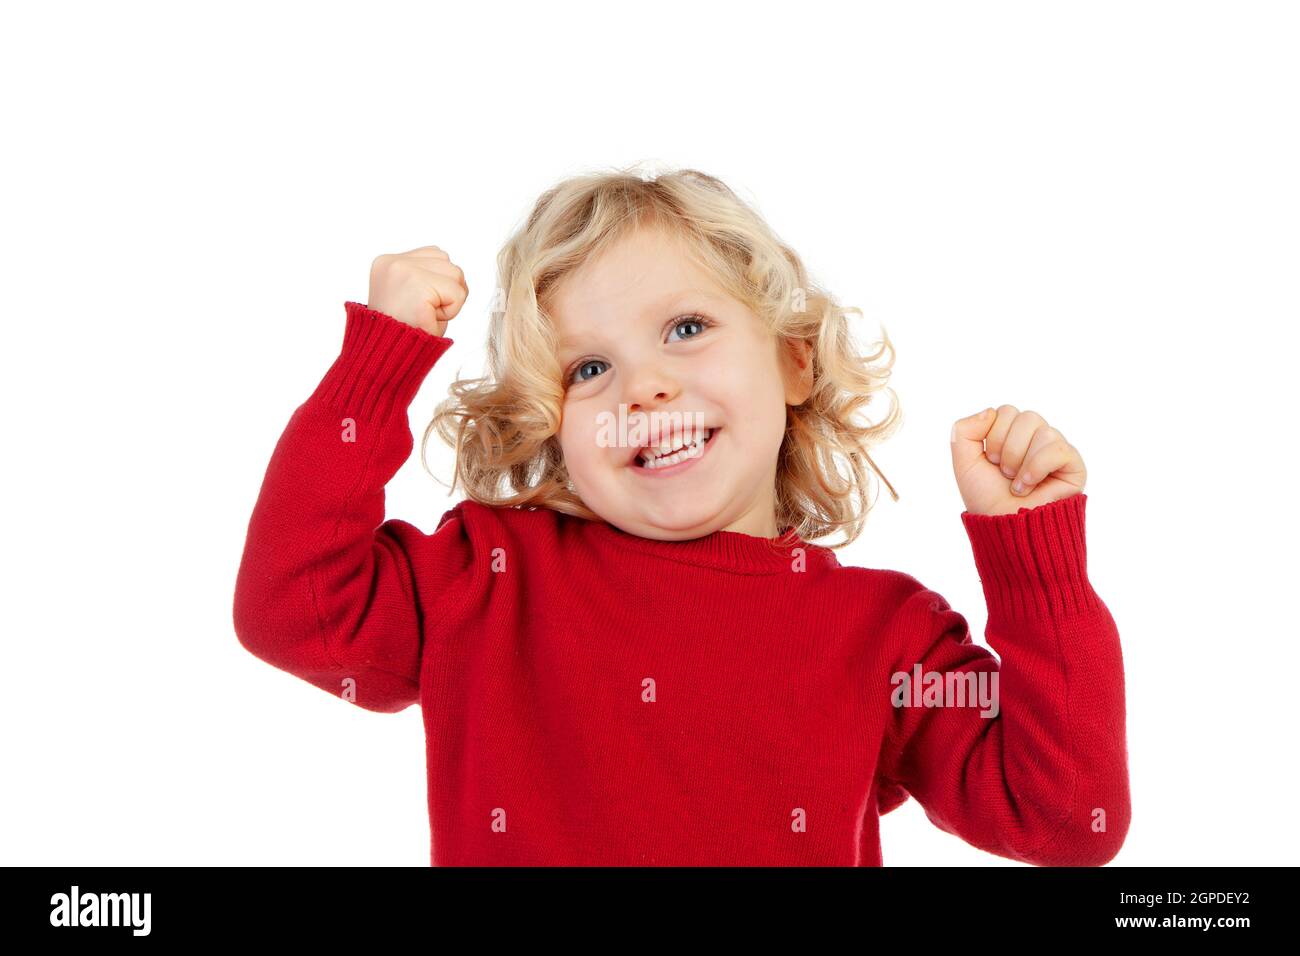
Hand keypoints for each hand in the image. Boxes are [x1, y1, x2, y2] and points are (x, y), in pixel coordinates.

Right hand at [367, 245, 467, 336]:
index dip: (439, 284)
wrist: (388, 358)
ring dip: (449, 301)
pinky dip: (451, 311)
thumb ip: (429, 276)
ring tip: (426, 314)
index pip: (436, 255)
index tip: (418, 304)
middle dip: (446, 291)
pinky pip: (457, 294)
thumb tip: (455, 271)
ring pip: (456, 274)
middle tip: (423, 312)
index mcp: (388, 262)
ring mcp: (404, 270)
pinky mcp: (418, 285)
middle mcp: (393, 261)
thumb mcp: (414, 296)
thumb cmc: (405, 333)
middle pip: (448, 262)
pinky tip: (429, 318)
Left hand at [949, 405, 1086, 515]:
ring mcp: (1056, 452)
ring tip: (1016, 483)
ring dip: (1021, 460)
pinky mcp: (1073, 466)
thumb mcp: (964, 461)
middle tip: (1004, 472)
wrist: (1005, 526)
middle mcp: (1036, 440)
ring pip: (1044, 430)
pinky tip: (1029, 485)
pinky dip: (1037, 467)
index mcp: (1013, 435)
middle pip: (1027, 417)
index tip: (990, 460)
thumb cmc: (987, 497)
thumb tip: (989, 411)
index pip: (1007, 411)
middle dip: (1007, 447)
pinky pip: (1059, 448)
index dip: (993, 434)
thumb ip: (964, 430)